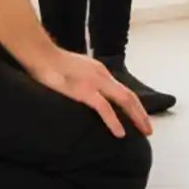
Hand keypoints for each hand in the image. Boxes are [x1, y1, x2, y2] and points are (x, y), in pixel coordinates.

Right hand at [30, 50, 151, 138]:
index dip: (133, 105)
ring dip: (136, 117)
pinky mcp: (84, 91)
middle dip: (141, 113)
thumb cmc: (51, 63)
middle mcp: (103, 75)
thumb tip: (87, 90)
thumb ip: (85, 78)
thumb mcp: (75, 69)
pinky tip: (120, 133)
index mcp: (100, 71)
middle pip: (129, 96)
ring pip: (124, 101)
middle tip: (148, 129)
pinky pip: (104, 109)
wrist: (40, 55)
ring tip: (143, 132)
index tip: (139, 117)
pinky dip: (114, 121)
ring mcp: (95, 82)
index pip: (122, 90)